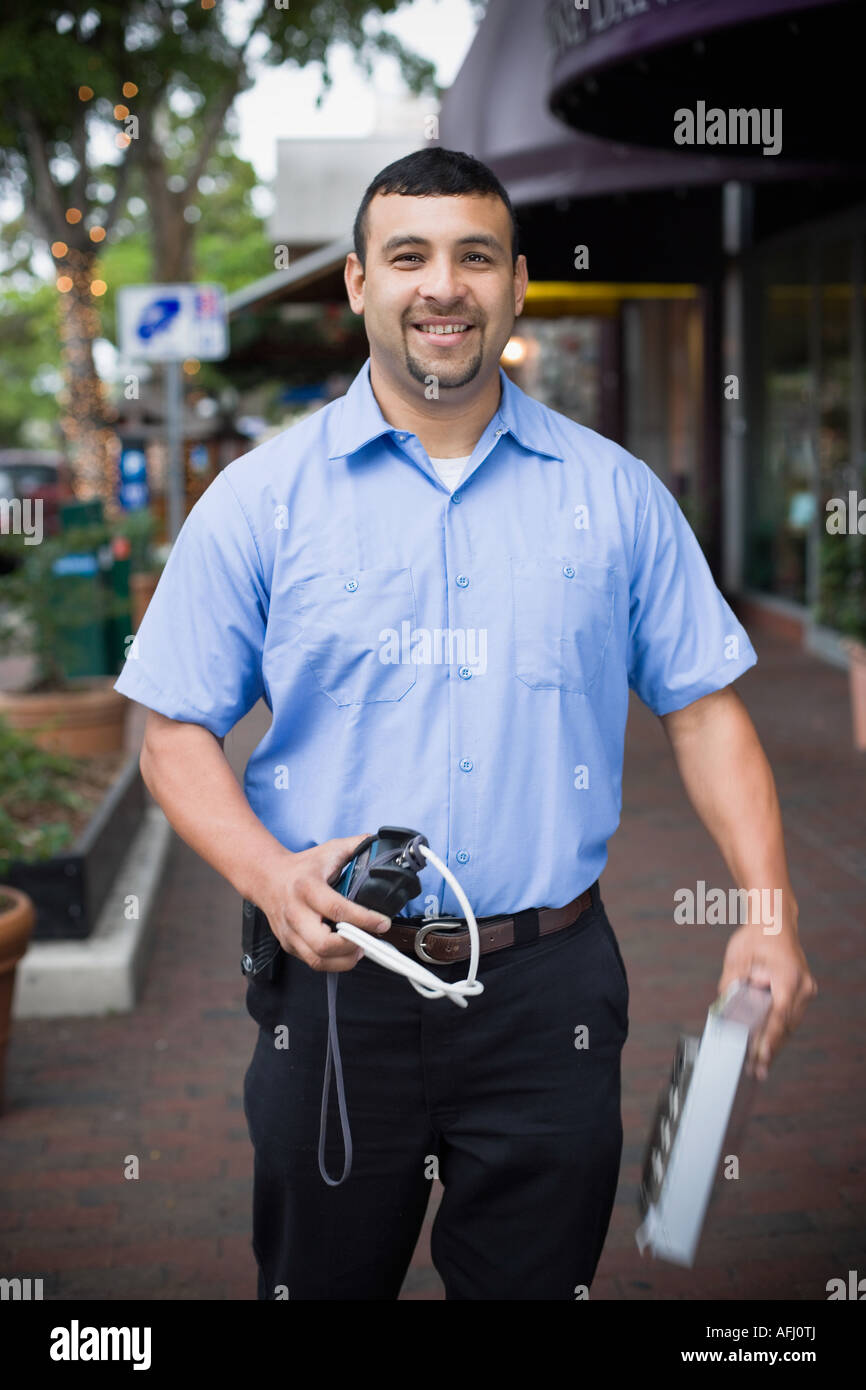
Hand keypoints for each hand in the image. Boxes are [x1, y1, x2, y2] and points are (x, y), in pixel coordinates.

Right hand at [257, 833, 392, 972]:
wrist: (267, 878)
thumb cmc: (301, 867)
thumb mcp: (329, 850)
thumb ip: (356, 846)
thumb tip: (379, 842)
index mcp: (306, 887)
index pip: (337, 909)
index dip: (364, 920)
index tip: (383, 923)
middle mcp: (295, 912)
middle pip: (323, 943)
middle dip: (351, 946)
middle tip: (368, 939)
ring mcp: (289, 932)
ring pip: (318, 959)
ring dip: (344, 959)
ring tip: (359, 947)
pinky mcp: (288, 944)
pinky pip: (313, 963)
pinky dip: (333, 963)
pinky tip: (345, 952)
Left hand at [717, 925, 817, 1079]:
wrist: (774, 919)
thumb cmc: (755, 936)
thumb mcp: (736, 959)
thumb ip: (731, 986)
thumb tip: (724, 1010)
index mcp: (787, 977)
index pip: (777, 1015)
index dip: (768, 1039)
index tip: (761, 1057)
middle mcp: (802, 985)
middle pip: (785, 1025)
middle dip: (770, 1048)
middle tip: (756, 1071)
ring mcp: (806, 989)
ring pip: (790, 1023)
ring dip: (775, 1041)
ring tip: (760, 1064)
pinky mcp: (803, 990)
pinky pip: (790, 1015)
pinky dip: (779, 1028)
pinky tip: (767, 1043)